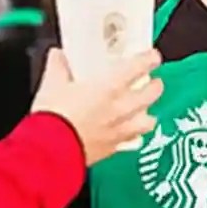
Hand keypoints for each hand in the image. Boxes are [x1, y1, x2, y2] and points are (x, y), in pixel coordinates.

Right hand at [31, 48, 162, 165]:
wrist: (50, 151)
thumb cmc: (54, 116)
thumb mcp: (51, 84)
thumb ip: (58, 67)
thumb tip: (57, 56)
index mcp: (109, 87)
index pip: (139, 67)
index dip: (150, 60)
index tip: (153, 57)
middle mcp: (120, 108)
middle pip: (151, 95)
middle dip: (156, 87)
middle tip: (154, 82)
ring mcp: (119, 130)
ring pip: (148, 121)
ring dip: (149, 115)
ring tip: (146, 112)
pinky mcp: (112, 149)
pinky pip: (131, 142)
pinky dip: (133, 137)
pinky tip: (128, 135)